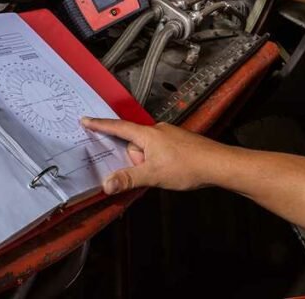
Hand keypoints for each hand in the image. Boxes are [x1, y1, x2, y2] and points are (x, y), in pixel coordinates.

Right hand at [81, 117, 227, 193]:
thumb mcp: (153, 175)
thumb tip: (106, 184)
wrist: (218, 164)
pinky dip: (159, 162)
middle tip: (150, 172)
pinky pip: (159, 151)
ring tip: (165, 173)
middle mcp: (157, 130)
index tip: (86, 120)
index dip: (100, 125)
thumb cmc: (188, 166)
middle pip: (133, 144)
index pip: (118, 127)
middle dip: (135, 160)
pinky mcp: (178, 143)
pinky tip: (172, 170)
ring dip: (149, 163)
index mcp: (148, 134)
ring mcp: (169, 136)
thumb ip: (128, 179)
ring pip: (147, 150)